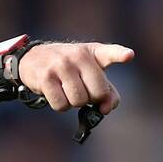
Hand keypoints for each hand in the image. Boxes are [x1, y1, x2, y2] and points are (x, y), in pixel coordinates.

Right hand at [17, 41, 133, 114]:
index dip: (119, 55)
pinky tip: (56, 94)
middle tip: (82, 91)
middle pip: (97, 92)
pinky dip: (60, 106)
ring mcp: (61, 65)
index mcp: (93, 52)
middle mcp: (78, 56)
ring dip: (74, 103)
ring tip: (67, 91)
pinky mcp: (46, 77)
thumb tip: (106, 109)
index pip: (109, 53)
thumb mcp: (88, 72)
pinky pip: (61, 105)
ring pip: (78, 101)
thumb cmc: (68, 69)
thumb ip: (106, 90)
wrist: (33, 59)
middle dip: (91, 99)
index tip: (128, 56)